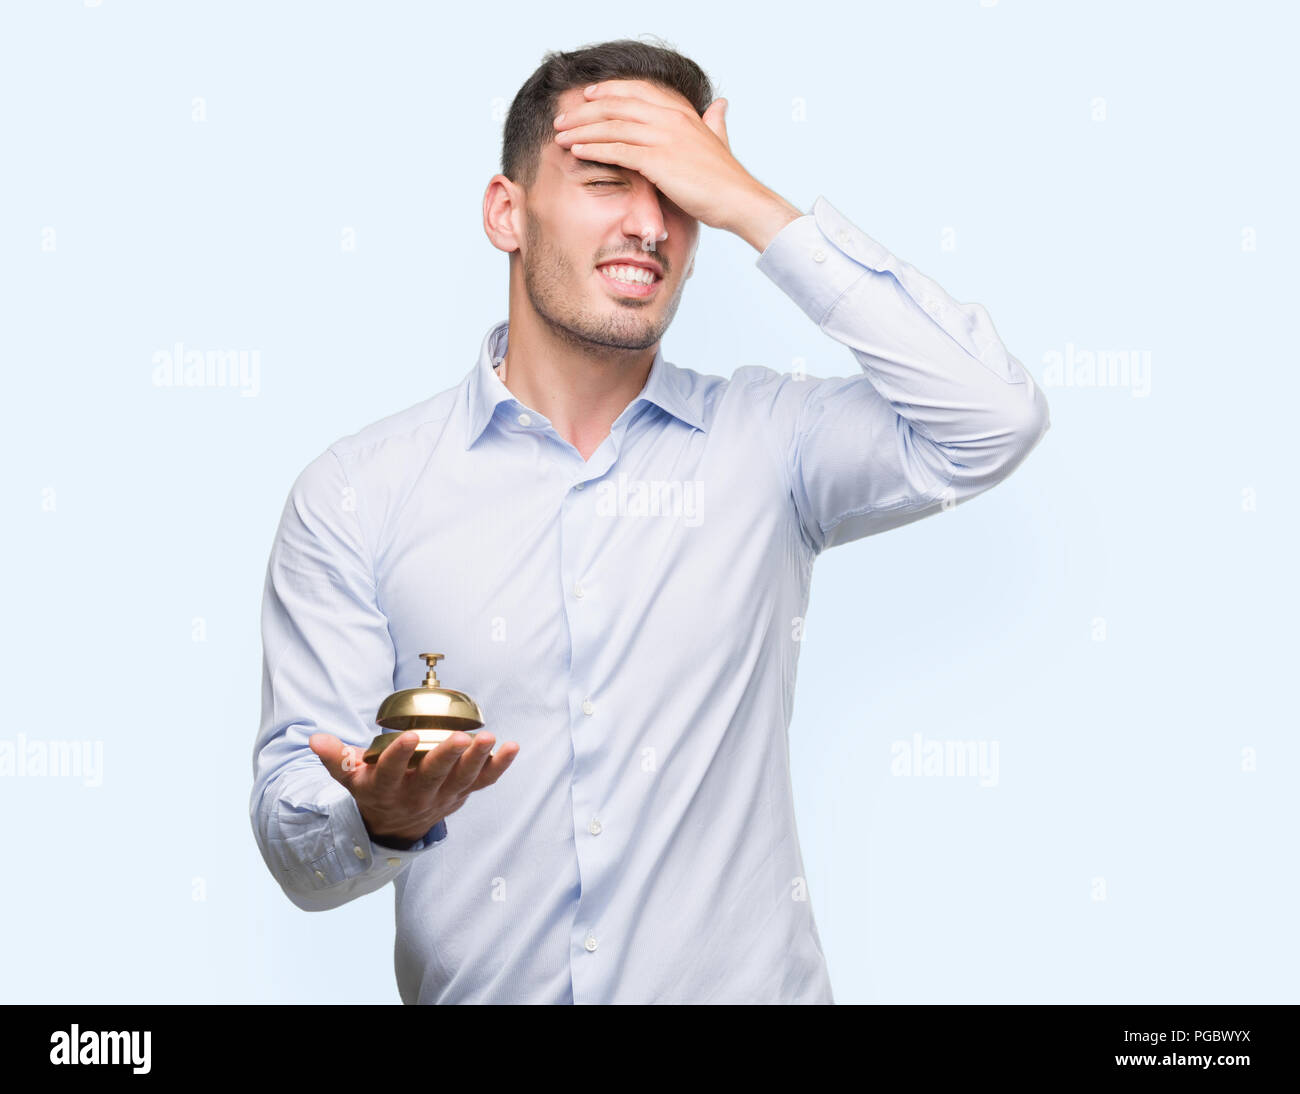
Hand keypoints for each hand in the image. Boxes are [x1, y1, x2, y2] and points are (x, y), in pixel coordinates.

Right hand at [309, 730, 518, 846]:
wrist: (393, 825)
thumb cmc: (372, 788)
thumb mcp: (350, 777)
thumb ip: (336, 757)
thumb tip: (315, 739)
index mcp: (386, 788)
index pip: (391, 772)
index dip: (398, 755)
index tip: (406, 736)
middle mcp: (415, 795)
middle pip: (433, 777)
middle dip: (447, 757)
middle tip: (462, 738)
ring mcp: (442, 797)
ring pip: (462, 780)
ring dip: (478, 760)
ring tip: (491, 738)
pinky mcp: (461, 794)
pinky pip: (483, 782)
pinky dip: (499, 767)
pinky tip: (512, 748)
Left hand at [552, 80, 774, 236]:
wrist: (739, 199)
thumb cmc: (727, 178)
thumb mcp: (720, 140)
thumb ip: (714, 122)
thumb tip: (720, 105)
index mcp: (682, 112)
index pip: (637, 90)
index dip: (609, 90)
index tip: (587, 96)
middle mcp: (670, 118)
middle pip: (617, 106)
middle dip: (585, 112)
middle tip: (562, 119)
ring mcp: (663, 137)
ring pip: (612, 126)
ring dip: (581, 130)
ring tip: (559, 135)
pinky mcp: (658, 160)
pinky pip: (617, 150)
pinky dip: (593, 149)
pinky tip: (576, 151)